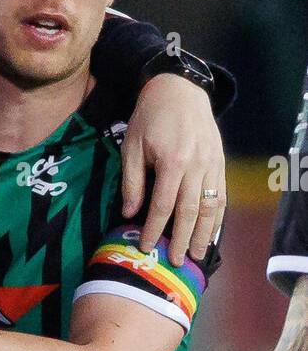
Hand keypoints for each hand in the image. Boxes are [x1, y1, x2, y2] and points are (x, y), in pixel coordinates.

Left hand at [121, 73, 225, 264]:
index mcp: (173, 161)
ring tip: (198, 254)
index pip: (164, 204)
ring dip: (205, 233)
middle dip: (182, 239)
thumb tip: (129, 214)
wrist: (180, 89)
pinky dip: (217, 217)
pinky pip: (222, 194)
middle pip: (190, 211)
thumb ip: (132, 181)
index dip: (155, 229)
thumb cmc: (150, 117)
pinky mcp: (220, 162)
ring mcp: (212, 164)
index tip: (147, 247)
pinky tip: (212, 233)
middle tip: (176, 261)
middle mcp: (197, 165)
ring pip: (211, 206)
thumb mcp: (131, 145)